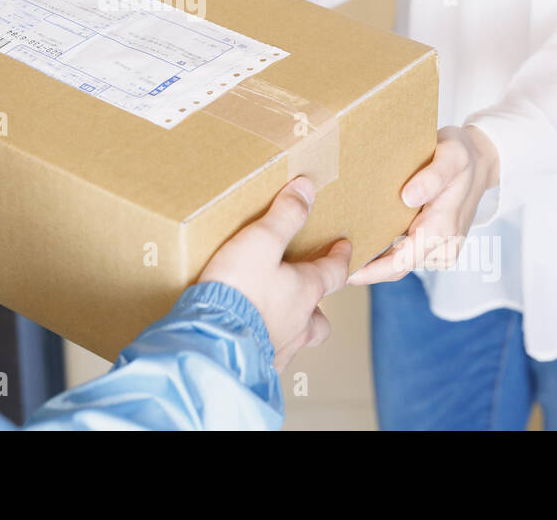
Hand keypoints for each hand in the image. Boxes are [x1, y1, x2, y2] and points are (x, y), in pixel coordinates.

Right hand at [199, 176, 352, 371]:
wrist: (212, 342)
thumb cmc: (239, 291)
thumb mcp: (260, 241)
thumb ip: (284, 215)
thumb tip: (306, 189)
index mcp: (306, 292)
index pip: (335, 272)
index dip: (341, 256)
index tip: (344, 247)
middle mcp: (300, 323)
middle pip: (321, 317)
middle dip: (317, 305)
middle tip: (304, 293)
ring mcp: (280, 348)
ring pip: (297, 339)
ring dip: (292, 328)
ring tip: (273, 317)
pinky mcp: (256, 367)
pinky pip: (269, 357)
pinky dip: (264, 346)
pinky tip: (247, 339)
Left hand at [349, 124, 498, 283]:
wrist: (481, 161)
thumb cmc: (462, 155)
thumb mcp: (452, 155)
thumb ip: (433, 176)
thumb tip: (408, 197)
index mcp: (443, 229)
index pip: (401, 262)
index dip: (370, 271)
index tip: (340, 271)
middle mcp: (443, 246)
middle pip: (395, 269)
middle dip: (363, 270)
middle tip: (325, 262)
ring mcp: (440, 249)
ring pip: (398, 264)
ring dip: (372, 261)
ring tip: (336, 249)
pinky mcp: (435, 245)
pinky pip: (405, 255)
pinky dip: (383, 252)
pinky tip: (360, 239)